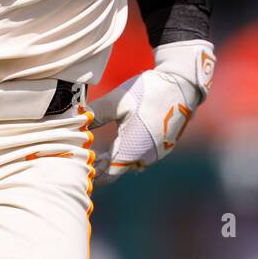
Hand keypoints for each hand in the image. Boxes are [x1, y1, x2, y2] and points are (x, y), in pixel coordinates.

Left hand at [89, 40, 214, 184]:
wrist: (182, 83)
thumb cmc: (149, 92)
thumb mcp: (117, 101)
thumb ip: (95, 115)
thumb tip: (75, 122)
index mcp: (132, 150)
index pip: (107, 175)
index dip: (93, 173)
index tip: (80, 165)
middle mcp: (146, 157)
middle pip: (118, 169)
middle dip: (102, 165)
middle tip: (85, 155)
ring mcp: (158, 152)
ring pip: (131, 162)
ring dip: (116, 158)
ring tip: (100, 150)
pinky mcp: (165, 144)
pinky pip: (143, 155)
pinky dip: (130, 151)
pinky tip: (122, 138)